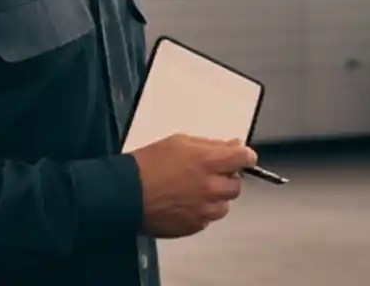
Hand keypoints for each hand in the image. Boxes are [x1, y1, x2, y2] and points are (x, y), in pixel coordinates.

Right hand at [129, 134, 257, 237]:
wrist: (125, 194)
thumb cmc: (148, 164)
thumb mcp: (179, 142)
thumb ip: (211, 145)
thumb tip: (233, 146)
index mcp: (209, 162)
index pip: (244, 158)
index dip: (245, 156)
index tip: (241, 157)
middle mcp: (211, 188)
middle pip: (237, 185)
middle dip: (227, 178)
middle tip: (209, 174)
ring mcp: (204, 210)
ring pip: (224, 205)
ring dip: (215, 198)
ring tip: (194, 191)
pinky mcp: (194, 227)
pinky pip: (207, 219)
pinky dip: (201, 212)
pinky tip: (184, 204)